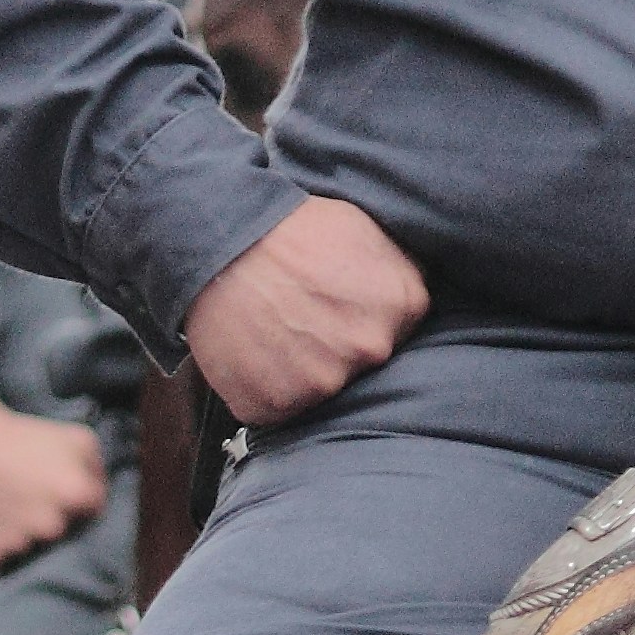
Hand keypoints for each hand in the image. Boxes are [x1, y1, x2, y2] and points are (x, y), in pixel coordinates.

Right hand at [0, 390, 108, 572]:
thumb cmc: (19, 436)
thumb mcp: (75, 436)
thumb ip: (98, 470)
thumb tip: (99, 498)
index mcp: (76, 495)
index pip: (91, 515)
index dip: (75, 501)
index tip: (56, 489)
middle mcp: (50, 525)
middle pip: (60, 536)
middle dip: (49, 520)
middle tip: (27, 496)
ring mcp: (17, 543)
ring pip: (28, 550)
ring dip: (21, 535)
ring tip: (5, 505)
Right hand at [182, 195, 427, 428]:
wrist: (218, 241)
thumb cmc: (290, 229)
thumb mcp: (366, 227)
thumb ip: (401, 268)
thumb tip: (416, 292)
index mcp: (403, 305)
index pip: (400, 331)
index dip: (365, 317)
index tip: (339, 304)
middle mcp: (371, 349)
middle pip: (362, 364)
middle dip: (337, 346)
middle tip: (304, 316)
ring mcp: (323, 383)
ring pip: (320, 389)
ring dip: (301, 370)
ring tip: (275, 330)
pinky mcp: (276, 404)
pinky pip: (277, 407)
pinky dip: (265, 387)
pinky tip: (254, 352)